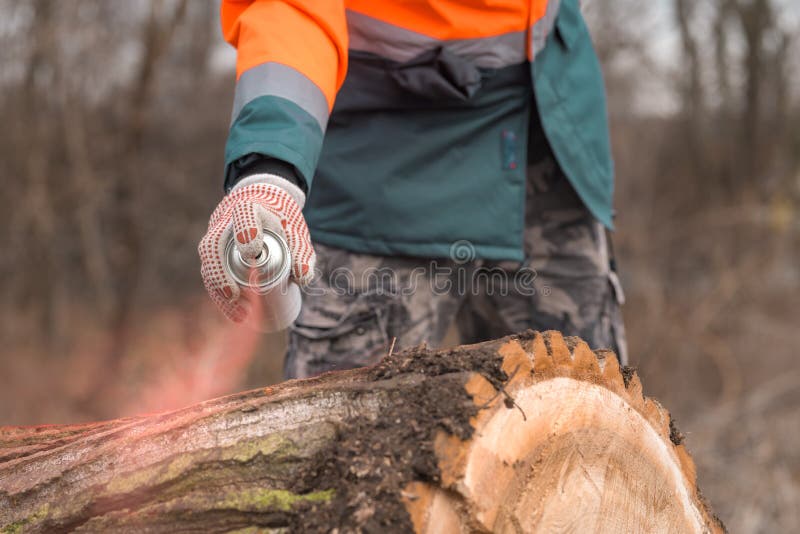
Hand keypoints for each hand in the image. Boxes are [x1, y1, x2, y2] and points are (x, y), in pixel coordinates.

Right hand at [198, 175, 314, 322]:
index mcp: (249, 207)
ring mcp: (215, 237)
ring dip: (220, 290)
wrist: (263, 205)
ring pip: (208, 264)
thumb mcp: (296, 231)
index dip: (245, 230)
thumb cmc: (281, 219)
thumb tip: (301, 278)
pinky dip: (220, 295)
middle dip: (220, 272)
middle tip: (235, 295)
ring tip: (241, 313)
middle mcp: (225, 222)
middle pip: (213, 245)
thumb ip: (301, 252)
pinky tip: (234, 312)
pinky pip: (210, 275)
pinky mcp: (213, 254)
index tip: (251, 252)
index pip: (243, 213)